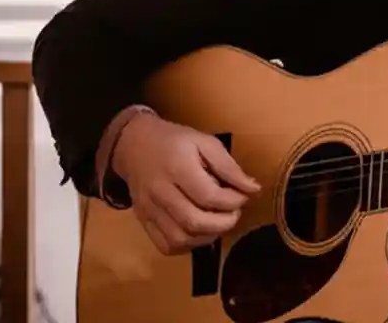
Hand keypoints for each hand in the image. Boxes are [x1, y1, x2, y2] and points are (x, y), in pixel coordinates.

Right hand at [112, 112, 261, 254]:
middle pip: (194, 221)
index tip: (244, 196)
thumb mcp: (204, 142)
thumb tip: (253, 189)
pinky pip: (166, 245)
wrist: (134, 145)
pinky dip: (187, 246)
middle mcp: (160, 192)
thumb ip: (229, 167)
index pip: (209, 196)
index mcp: (177, 168)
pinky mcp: (143, 221)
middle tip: (234, 213)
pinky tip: (199, 232)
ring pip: (180, 239)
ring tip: (219, 222)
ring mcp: (149, 210)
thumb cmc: (175, 142)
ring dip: (207, 237)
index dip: (233, 201)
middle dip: (223, 223)